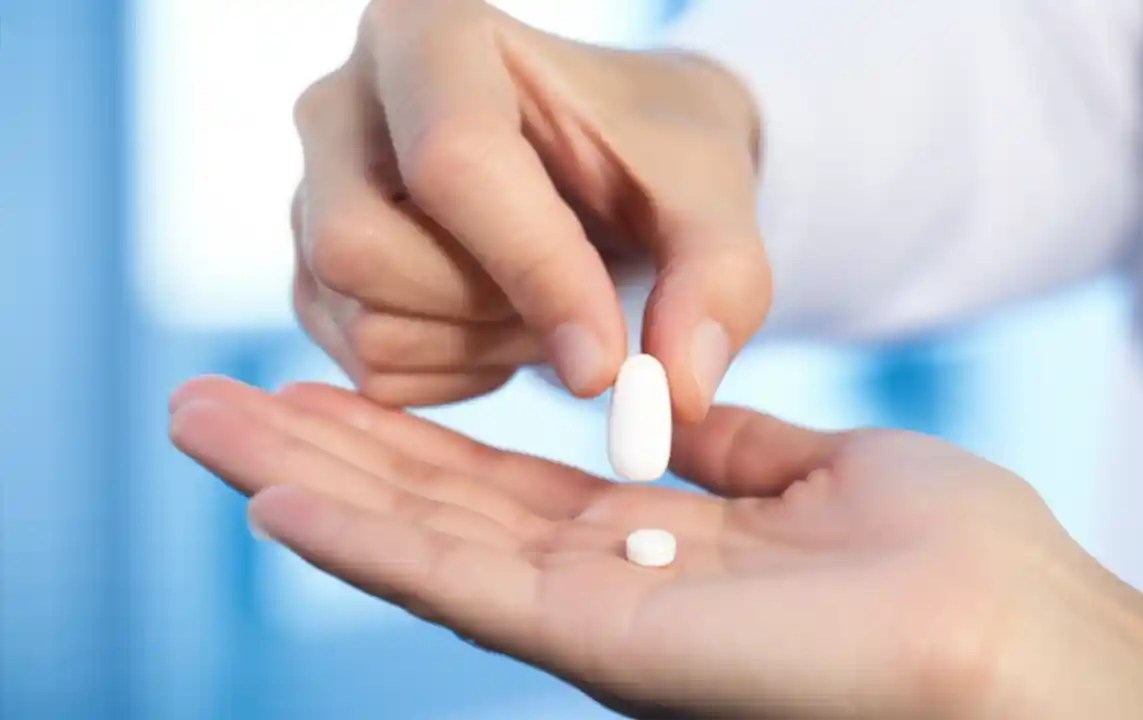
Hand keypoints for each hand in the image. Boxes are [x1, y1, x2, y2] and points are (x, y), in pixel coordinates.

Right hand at [169, 377, 1142, 718]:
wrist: (1019, 633)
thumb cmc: (949, 556)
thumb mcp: (816, 473)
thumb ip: (730, 450)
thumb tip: (671, 408)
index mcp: (650, 550)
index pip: (500, 492)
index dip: (411, 442)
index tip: (335, 388)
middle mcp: (604, 595)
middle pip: (437, 517)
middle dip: (326, 458)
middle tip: (215, 404)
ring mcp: (593, 627)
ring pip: (423, 549)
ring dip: (310, 487)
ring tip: (209, 427)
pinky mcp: (602, 648)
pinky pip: (462, 585)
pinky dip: (368, 539)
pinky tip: (284, 495)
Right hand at [290, 0, 766, 417]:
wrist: (613, 178)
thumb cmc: (655, 158)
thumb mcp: (712, 195)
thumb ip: (718, 280)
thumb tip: (676, 393)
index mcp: (431, 33)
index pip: (453, 159)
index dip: (537, 271)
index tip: (612, 359)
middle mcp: (341, 103)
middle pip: (363, 248)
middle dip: (491, 308)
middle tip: (579, 304)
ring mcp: (310, 195)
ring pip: (363, 323)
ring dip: (481, 347)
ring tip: (546, 304)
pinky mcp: (315, 278)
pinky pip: (368, 372)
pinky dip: (454, 376)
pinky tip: (504, 326)